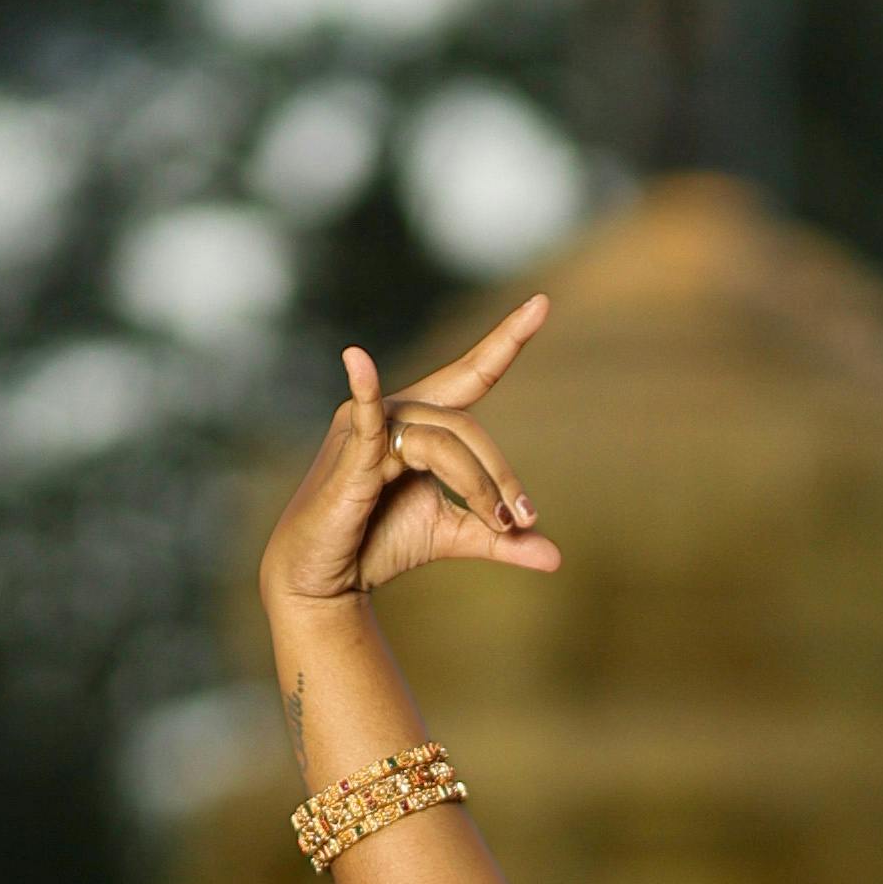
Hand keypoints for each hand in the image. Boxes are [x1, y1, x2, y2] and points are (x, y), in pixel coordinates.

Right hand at [259, 298, 561, 620]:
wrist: (327, 579)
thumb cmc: (378, 544)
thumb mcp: (452, 536)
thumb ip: (499, 539)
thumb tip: (555, 557)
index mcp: (420, 419)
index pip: (470, 374)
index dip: (504, 341)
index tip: (541, 303)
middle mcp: (395, 412)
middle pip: (466, 425)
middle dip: (500, 475)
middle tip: (523, 520)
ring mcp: (367, 428)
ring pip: (444, 440)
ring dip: (479, 484)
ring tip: (500, 525)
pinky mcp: (350, 452)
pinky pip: (367, 418)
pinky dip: (364, 390)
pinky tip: (356, 360)